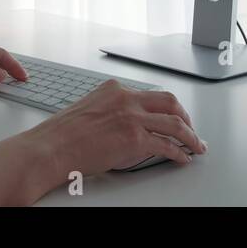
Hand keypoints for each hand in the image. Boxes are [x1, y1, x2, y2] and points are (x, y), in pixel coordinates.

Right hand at [24, 80, 206, 176]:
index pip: (149, 94)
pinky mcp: (135, 139)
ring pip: (174, 123)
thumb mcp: (88, 110)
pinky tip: (182, 158)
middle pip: (169, 102)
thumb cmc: (61, 134)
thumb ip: (110, 111)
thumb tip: (124, 125)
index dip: (165, 107)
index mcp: (114, 89)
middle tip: (191, 129)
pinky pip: (167, 146)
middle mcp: (126, 99)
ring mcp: (132, 118)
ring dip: (190, 136)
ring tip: (196, 145)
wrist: (50, 148)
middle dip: (185, 116)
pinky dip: (179, 153)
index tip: (172, 116)